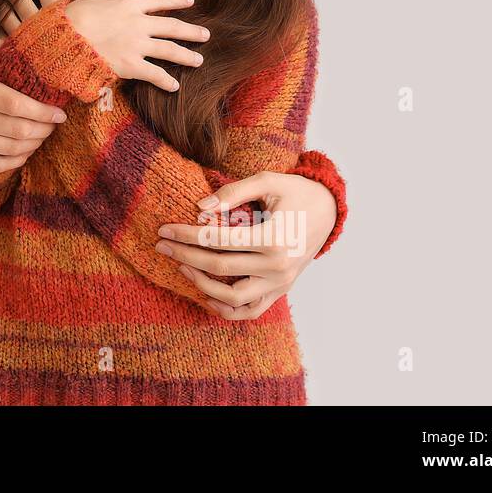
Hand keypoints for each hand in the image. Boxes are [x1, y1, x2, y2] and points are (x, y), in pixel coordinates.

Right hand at [0, 0, 209, 90]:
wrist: (63, 41)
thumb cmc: (73, 18)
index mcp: (129, 3)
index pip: (160, 0)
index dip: (177, 1)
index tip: (191, 2)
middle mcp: (138, 23)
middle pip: (172, 26)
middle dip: (191, 31)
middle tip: (206, 35)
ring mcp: (136, 45)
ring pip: (169, 50)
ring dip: (186, 55)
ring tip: (199, 60)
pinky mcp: (130, 65)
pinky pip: (154, 74)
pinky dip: (166, 80)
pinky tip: (176, 86)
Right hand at [0, 38, 66, 173]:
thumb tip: (11, 40)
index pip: (14, 103)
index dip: (42, 110)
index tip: (59, 111)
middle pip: (17, 128)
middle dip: (43, 128)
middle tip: (54, 124)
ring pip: (10, 148)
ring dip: (34, 144)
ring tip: (42, 136)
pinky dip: (16, 160)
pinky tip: (24, 152)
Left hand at [154, 170, 338, 318]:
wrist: (329, 210)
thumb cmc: (295, 191)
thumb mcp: (267, 182)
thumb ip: (232, 193)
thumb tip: (199, 208)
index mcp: (274, 239)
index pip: (218, 241)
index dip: (187, 235)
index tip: (165, 229)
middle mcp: (278, 267)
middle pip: (220, 268)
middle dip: (185, 255)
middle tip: (162, 245)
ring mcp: (280, 283)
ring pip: (233, 298)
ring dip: (202, 285)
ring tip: (183, 265)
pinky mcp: (281, 290)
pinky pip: (251, 310)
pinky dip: (226, 309)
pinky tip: (205, 294)